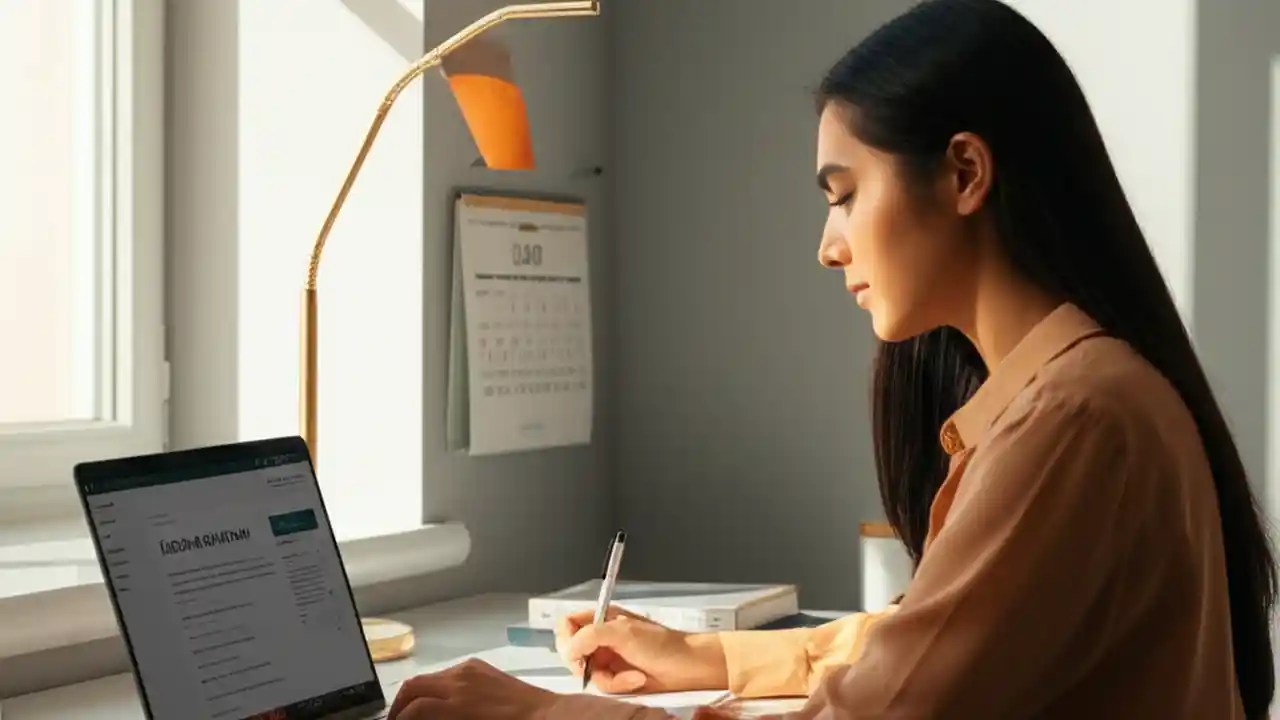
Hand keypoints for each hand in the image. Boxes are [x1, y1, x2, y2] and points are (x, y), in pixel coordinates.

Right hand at [388, 658, 556, 719]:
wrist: (545, 717)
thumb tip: (422, 719)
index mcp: (456, 704)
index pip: (413, 709)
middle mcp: (459, 681)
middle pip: (413, 686)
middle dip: (399, 704)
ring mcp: (469, 670)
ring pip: (428, 676)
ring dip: (416, 693)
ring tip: (413, 711)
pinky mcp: (479, 666)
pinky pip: (448, 672)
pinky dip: (436, 685)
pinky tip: (439, 699)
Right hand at [554, 605, 727, 694]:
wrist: (688, 667)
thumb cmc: (661, 644)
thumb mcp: (622, 632)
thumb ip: (589, 636)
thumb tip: (568, 651)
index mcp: (603, 618)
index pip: (568, 624)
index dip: (567, 638)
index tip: (576, 651)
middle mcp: (603, 637)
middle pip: (572, 651)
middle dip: (585, 663)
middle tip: (592, 666)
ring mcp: (610, 658)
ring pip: (588, 673)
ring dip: (610, 677)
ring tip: (631, 674)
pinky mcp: (618, 678)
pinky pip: (604, 686)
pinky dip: (620, 684)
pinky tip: (637, 679)